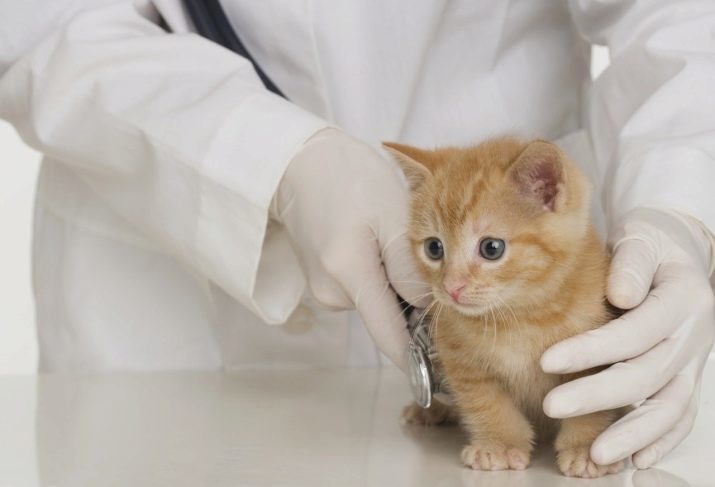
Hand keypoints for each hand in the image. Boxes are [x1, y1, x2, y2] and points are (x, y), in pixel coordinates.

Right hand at [273, 128, 429, 368]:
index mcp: (349, 273)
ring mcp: (324, 290)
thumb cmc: (351, 178)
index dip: (420, 354)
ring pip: (377, 301)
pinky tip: (373, 242)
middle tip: (426, 259)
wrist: (300, 165)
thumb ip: (409, 268)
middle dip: (412, 301)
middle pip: (388, 317)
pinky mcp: (322, 283)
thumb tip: (424, 309)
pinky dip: (377, 274)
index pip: (390, 337)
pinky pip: (363, 289)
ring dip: (394, 283)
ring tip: (390, 239)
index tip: (444, 358)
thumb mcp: (393, 213)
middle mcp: (331, 292)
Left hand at [541, 208, 713, 468]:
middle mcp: (695, 335)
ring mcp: (694, 361)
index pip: (636, 331)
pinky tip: (635, 459)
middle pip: (647, 374)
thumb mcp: (641, 238)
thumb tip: (622, 294)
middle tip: (550, 405)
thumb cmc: (650, 244)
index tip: (547, 359)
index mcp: (684, 298)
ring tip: (596, 453)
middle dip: (597, 394)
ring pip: (669, 406)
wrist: (677, 253)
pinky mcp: (687, 378)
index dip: (593, 349)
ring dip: (632, 433)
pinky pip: (681, 416)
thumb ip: (632, 263)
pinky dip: (661, 440)